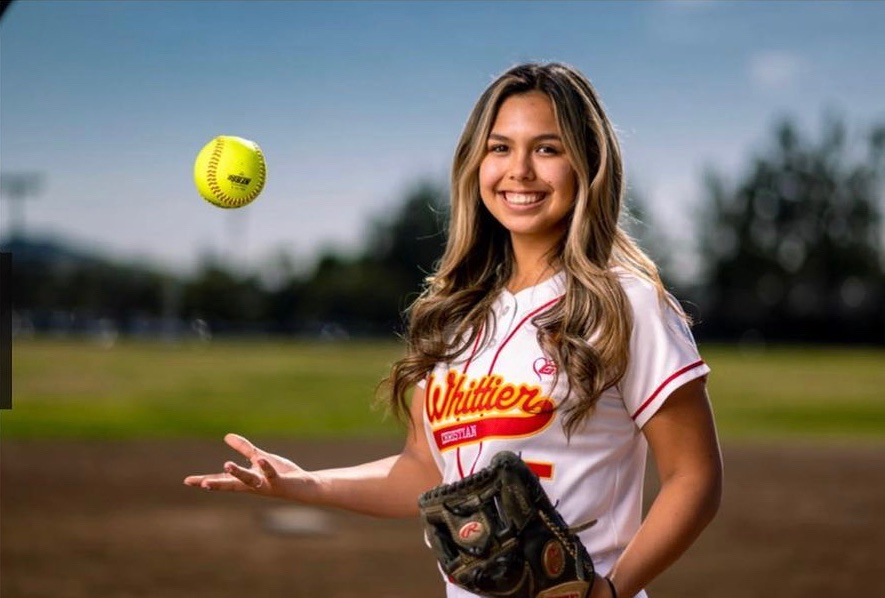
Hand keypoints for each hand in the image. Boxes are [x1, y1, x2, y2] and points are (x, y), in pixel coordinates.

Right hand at [183, 433, 312, 499]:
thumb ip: (245, 449)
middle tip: (203, 484)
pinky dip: (265, 467)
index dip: (205, 480)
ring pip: (249, 480)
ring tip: (227, 464)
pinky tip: (260, 458)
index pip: (222, 480)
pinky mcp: (279, 482)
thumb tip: (226, 436)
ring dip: (238, 473)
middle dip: (217, 484)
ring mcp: (265, 485)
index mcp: (246, 479)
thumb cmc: (280, 474)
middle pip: (232, 485)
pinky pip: (271, 474)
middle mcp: (253, 485)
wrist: (303, 485)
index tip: (187, 481)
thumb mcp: (260, 458)